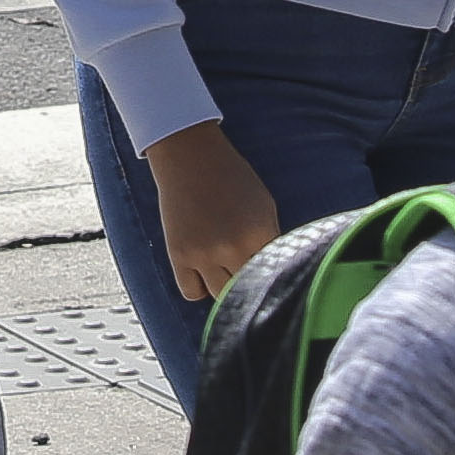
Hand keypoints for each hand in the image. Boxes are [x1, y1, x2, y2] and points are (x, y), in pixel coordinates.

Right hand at [142, 120, 281, 305]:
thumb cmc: (231, 178)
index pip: (275, 273)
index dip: (273, 274)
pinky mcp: (179, 255)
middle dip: (250, 283)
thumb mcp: (264, 205)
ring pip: (221, 296)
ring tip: (223, 267)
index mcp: (260, 233)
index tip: (269, 273)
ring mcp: (203, 253)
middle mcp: (232, 247)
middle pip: (249, 289)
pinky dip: (198, 286)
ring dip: (225, 287)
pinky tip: (202, 270)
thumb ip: (270, 240)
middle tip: (243, 268)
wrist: (190, 157)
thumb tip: (275, 274)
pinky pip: (192, 292)